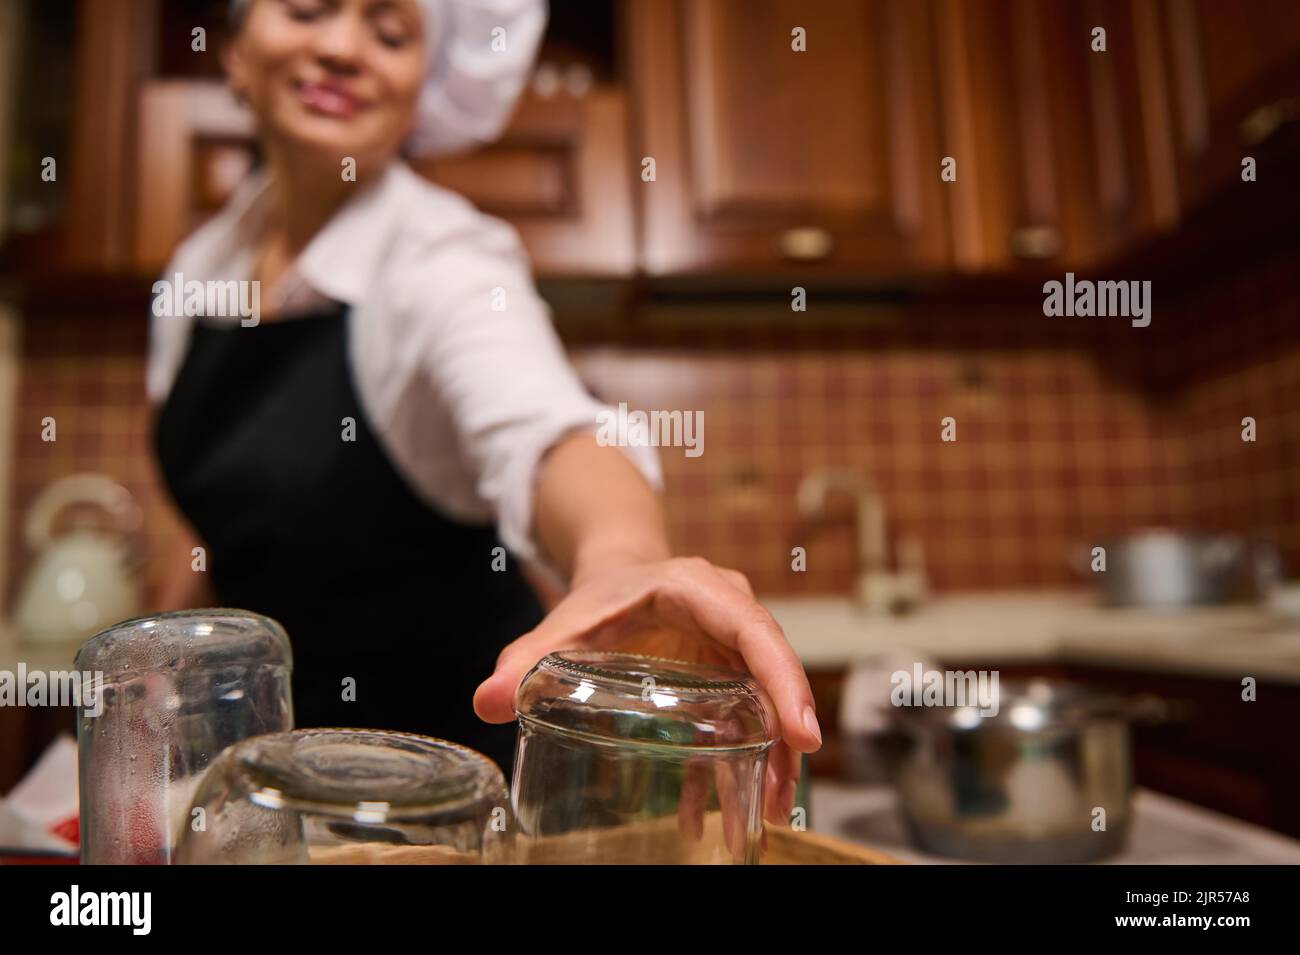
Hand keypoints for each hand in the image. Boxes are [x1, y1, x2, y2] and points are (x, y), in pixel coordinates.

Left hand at [473, 555, 821, 826]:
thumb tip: (484, 701)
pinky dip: (740, 758)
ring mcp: (735, 642)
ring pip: (770, 697)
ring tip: (765, 814)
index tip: (801, 733)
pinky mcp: (731, 670)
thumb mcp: (562, 623)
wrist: (616, 576)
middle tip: (781, 797)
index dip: (782, 679)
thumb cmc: (596, 597)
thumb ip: (524, 658)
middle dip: (785, 734)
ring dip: (772, 756)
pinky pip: (749, 713)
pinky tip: (716, 808)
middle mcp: (730, 612)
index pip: (754, 631)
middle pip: (774, 671)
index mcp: (698, 589)